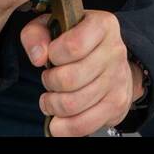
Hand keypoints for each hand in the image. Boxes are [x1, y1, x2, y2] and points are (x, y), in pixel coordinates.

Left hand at [21, 10, 141, 136]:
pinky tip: (58, 120)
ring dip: (53, 105)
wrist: (109, 59)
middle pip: (69, 79)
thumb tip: (38, 57)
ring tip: (51, 98)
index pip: (73, 46)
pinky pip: (83, 125)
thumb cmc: (76, 41)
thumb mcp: (52, 26)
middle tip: (49, 79)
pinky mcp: (116, 105)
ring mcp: (118, 80)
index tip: (51, 56)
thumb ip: (35, 34)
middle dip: (49, 82)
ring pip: (73, 104)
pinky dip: (63, 127)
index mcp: (102, 25)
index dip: (53, 55)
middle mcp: (115, 51)